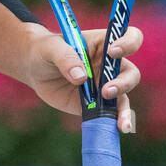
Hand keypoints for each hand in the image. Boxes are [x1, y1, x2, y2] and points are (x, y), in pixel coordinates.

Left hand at [21, 23, 143, 132]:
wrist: (35, 71)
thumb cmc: (45, 50)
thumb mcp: (50, 48)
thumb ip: (65, 57)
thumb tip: (81, 77)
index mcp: (102, 43)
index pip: (129, 37)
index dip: (128, 43)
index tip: (113, 51)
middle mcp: (109, 64)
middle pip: (130, 71)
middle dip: (124, 81)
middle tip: (105, 91)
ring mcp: (105, 84)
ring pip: (125, 95)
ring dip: (124, 107)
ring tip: (120, 122)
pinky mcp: (98, 104)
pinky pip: (113, 113)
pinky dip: (118, 120)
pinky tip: (119, 128)